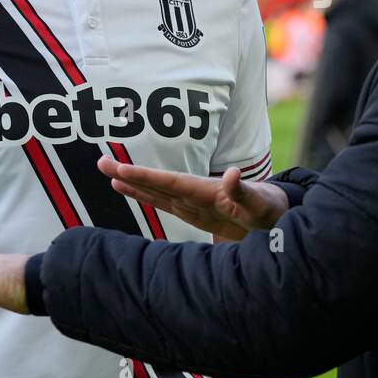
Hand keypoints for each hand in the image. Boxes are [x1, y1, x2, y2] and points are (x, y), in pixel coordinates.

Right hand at [96, 157, 287, 241]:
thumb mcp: (260, 204)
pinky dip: (145, 197)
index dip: (145, 178)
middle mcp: (196, 193)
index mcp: (207, 191)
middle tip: (100, 163)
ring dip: (132, 184)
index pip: (170, 183)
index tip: (120, 170)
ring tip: (107, 173)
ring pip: (156, 192)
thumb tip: (233, 174)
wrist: (278, 215)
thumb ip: (244, 192)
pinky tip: (128, 191)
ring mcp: (193, 202)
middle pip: (156, 183)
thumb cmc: (270, 209)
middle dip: (129, 175)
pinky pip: (164, 204)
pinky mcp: (195, 213)